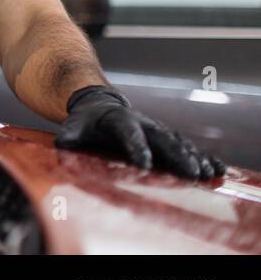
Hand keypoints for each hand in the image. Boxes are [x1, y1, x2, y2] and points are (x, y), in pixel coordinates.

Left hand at [55, 85, 226, 179]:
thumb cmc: (88, 120)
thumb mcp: (76, 123)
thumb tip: (62, 142)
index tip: (143, 165)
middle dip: (177, 156)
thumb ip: (71, 133)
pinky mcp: (167, 139)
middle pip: (162, 139)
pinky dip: (204, 158)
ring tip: (207, 174)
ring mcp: (158, 131)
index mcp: (120, 120)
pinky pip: (188, 149)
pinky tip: (218, 171)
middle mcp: (144, 124)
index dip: (136, 147)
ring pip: (180, 144)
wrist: (102, 105)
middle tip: (190, 173)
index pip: (129, 133)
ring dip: (194, 158)